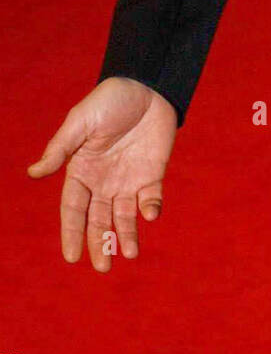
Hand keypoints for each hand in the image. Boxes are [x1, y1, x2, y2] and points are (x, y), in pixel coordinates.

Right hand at [27, 78, 177, 271]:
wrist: (147, 86)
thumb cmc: (109, 101)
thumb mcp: (80, 122)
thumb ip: (61, 149)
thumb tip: (33, 173)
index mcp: (81, 171)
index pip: (73, 209)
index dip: (72, 232)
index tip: (72, 257)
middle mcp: (103, 182)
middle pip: (98, 220)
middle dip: (99, 243)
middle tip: (102, 267)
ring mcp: (128, 180)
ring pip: (124, 217)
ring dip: (126, 236)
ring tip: (129, 255)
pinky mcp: (152, 174)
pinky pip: (151, 199)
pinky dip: (151, 210)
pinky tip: (150, 215)